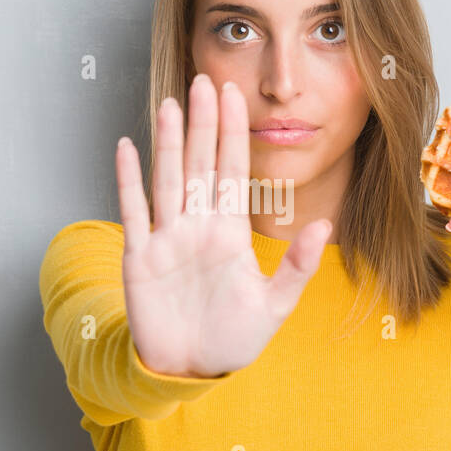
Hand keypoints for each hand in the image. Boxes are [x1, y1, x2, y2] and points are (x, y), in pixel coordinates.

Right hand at [115, 73, 332, 377]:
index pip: (233, 172)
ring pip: (167, 179)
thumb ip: (298, 267)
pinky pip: (133, 212)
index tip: (233, 95)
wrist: (190, 370)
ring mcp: (166, 239)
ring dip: (167, 142)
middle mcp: (197, 227)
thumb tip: (324, 226)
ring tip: (170, 103)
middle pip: (200, 164)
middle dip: (203, 124)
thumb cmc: (232, 339)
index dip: (233, 133)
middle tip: (204, 80)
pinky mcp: (139, 258)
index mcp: (229, 233)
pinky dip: (127, 180)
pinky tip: (126, 146)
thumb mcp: (274, 306)